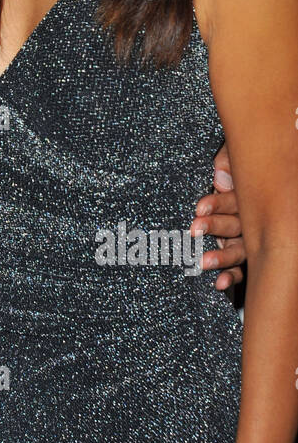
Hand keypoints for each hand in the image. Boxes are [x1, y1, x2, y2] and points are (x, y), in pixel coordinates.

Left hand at [191, 143, 244, 288]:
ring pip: (237, 250)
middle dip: (213, 227)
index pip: (232, 201)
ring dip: (221, 257)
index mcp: (244, 198)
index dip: (215, 204)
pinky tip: (220, 284)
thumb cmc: (232, 170)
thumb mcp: (229, 158)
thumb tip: (219, 179)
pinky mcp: (239, 257)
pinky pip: (240, 270)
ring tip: (204, 262)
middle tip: (194, 230)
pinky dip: (231, 278)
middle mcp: (248, 221)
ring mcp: (245, 240)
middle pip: (234, 225)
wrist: (242, 180)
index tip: (198, 208)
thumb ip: (226, 163)